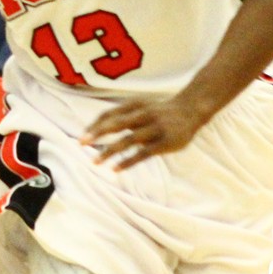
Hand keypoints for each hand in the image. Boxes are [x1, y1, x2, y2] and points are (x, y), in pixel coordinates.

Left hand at [82, 95, 206, 169]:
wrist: (191, 110)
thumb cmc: (160, 111)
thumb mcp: (141, 107)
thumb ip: (123, 116)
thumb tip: (98, 127)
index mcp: (135, 104)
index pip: (110, 113)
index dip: (95, 124)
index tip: (82, 137)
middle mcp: (143, 114)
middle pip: (116, 123)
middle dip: (98, 133)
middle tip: (81, 143)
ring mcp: (154, 128)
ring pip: (128, 140)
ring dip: (109, 151)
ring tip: (95, 162)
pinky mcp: (164, 142)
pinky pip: (142, 153)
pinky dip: (127, 161)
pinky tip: (115, 169)